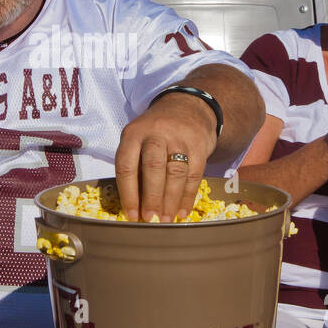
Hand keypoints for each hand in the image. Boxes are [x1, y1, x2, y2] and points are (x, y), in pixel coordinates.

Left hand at [115, 91, 218, 222]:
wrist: (188, 108)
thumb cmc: (155, 132)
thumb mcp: (138, 139)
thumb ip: (135, 167)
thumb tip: (134, 206)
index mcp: (134, 134)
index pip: (127, 165)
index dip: (129, 193)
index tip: (131, 215)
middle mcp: (156, 134)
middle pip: (153, 167)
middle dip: (152, 197)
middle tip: (150, 219)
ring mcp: (180, 139)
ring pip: (175, 172)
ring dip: (170, 200)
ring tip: (166, 220)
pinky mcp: (199, 147)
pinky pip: (194, 175)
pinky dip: (187, 196)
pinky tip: (182, 212)